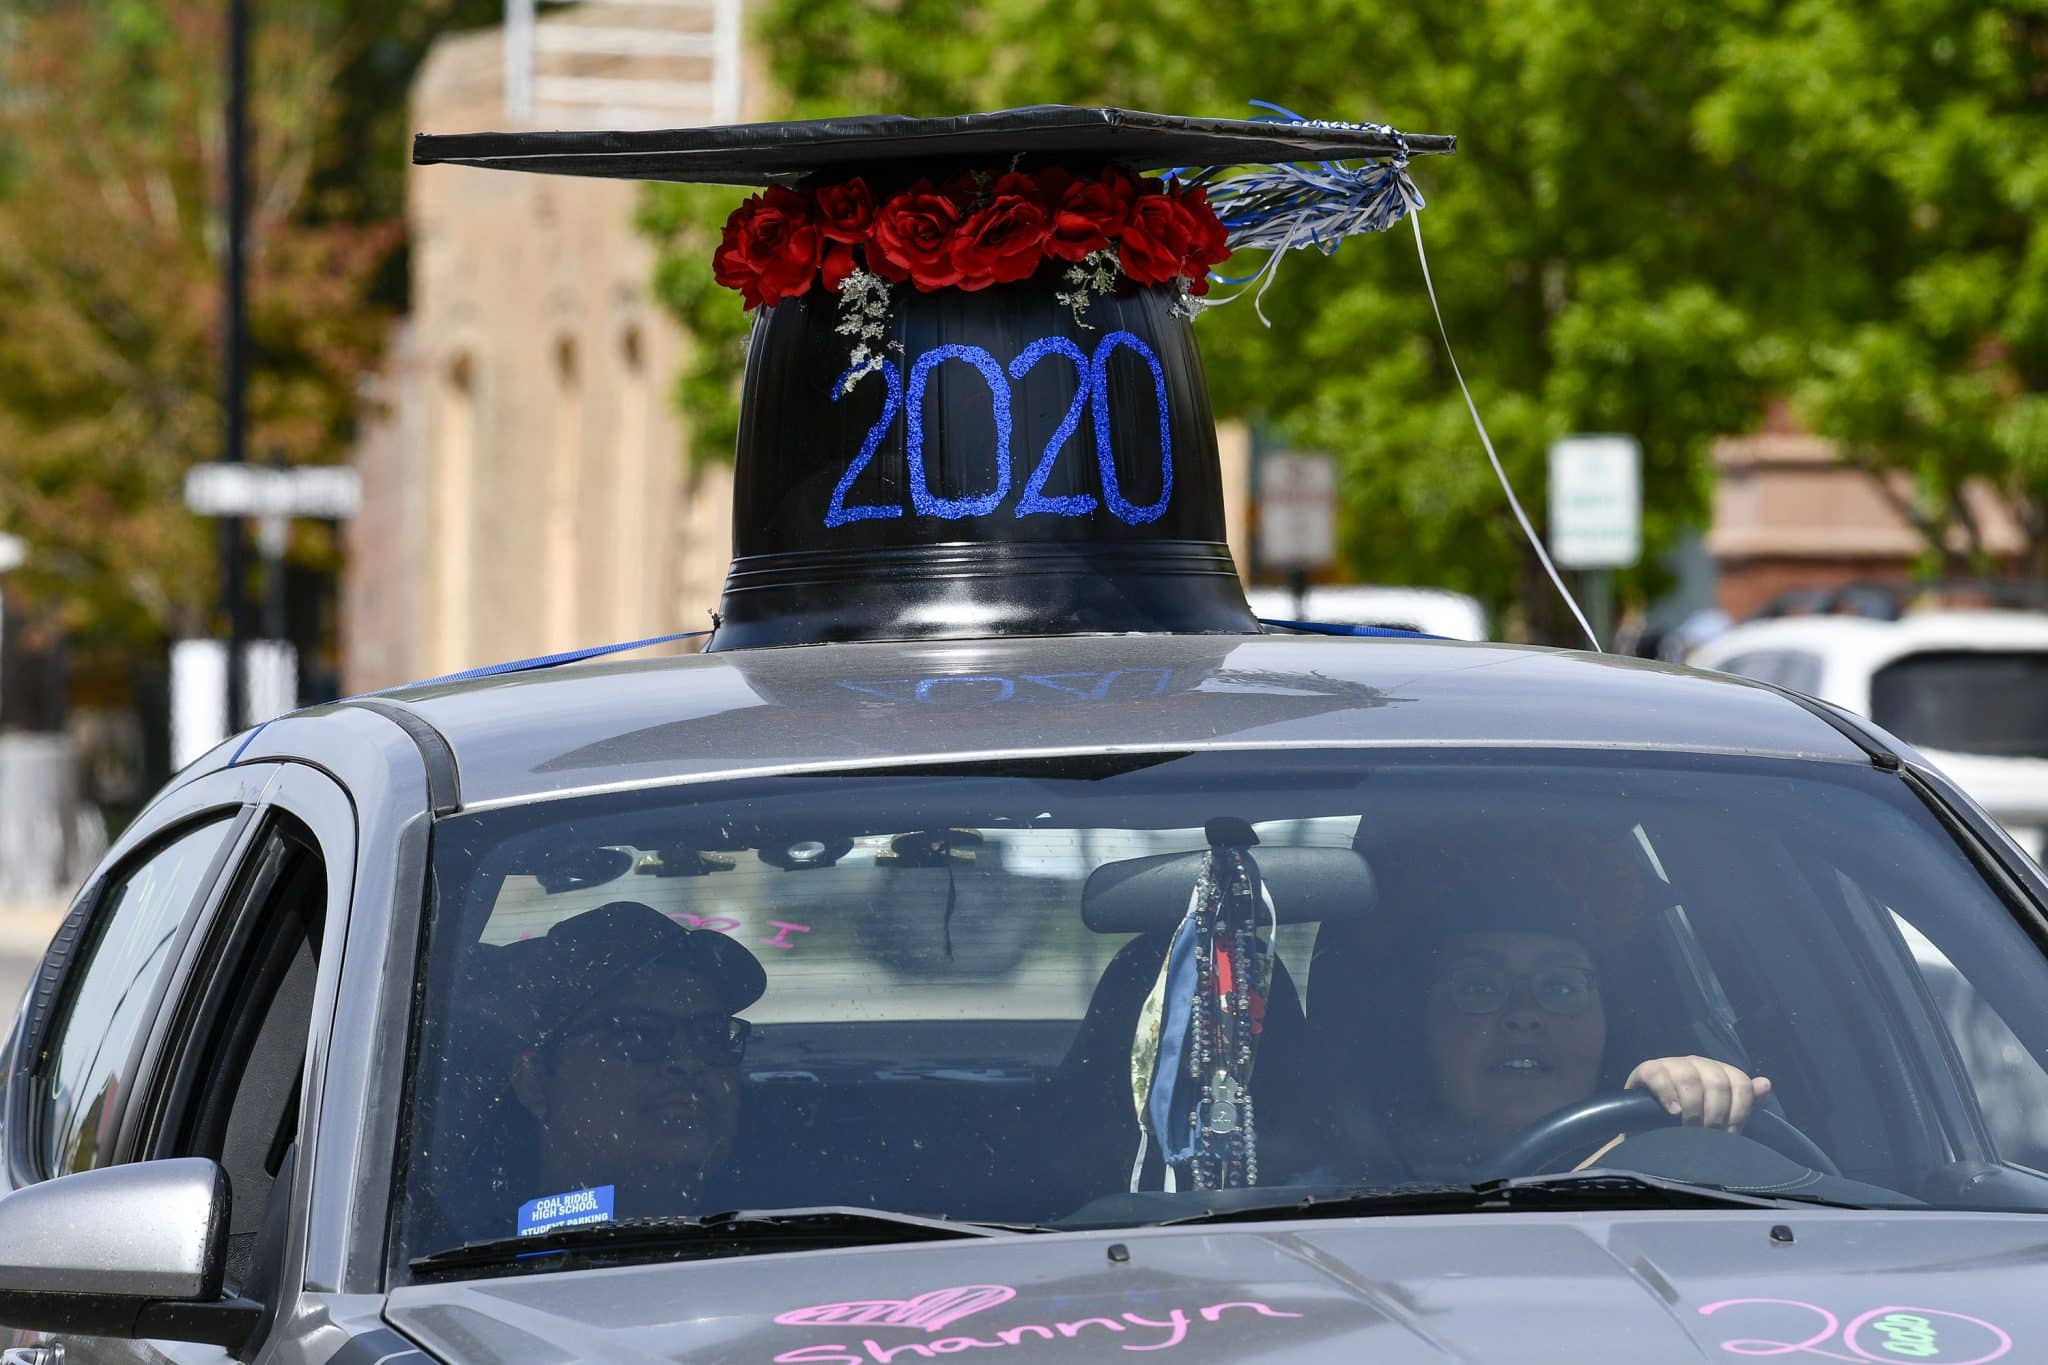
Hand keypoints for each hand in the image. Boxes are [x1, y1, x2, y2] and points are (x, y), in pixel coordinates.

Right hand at [1624, 1056, 1770, 1130]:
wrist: (1649, 1129)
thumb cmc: (1689, 1123)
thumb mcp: (1720, 1116)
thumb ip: (1745, 1103)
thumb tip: (1765, 1084)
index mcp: (1719, 1072)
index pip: (1740, 1083)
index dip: (1739, 1112)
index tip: (1730, 1135)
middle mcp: (1698, 1063)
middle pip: (1718, 1082)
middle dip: (1716, 1114)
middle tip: (1708, 1136)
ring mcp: (1672, 1064)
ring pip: (1690, 1078)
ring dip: (1693, 1109)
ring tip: (1689, 1129)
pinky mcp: (1647, 1069)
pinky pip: (1660, 1076)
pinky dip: (1668, 1094)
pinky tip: (1673, 1112)